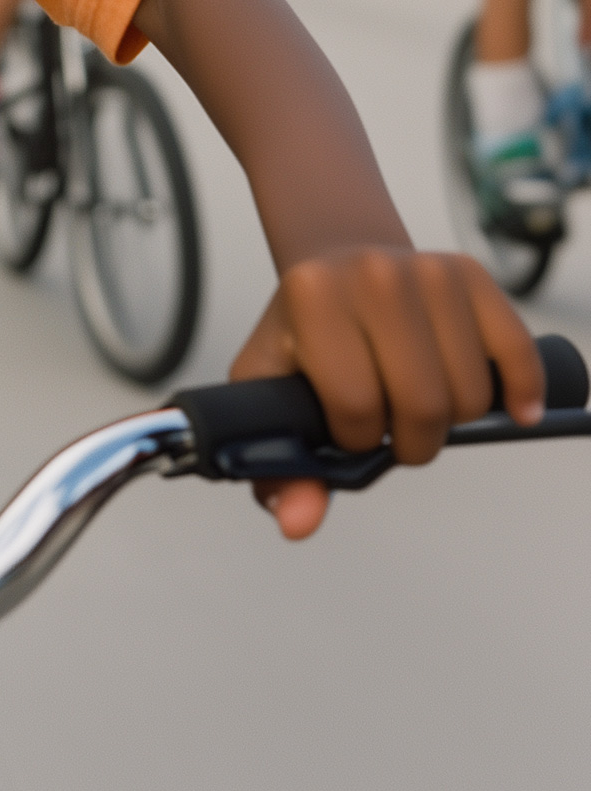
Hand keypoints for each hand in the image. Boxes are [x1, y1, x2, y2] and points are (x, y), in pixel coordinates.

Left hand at [230, 247, 542, 540]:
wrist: (337, 268)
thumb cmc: (306, 336)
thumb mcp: (270, 393)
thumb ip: (277, 468)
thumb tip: (297, 522)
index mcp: (312, 297)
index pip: (356, 407)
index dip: (356, 437)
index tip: (348, 424)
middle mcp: (373, 275)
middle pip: (424, 405)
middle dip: (410, 439)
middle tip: (393, 423)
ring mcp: (427, 271)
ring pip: (470, 393)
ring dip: (451, 419)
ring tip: (419, 395)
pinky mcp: (472, 276)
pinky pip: (516, 353)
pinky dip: (519, 392)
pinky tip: (512, 410)